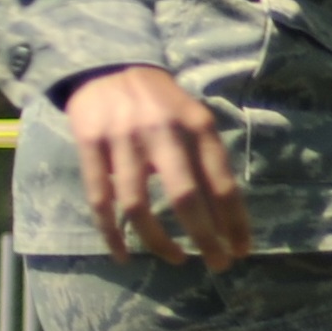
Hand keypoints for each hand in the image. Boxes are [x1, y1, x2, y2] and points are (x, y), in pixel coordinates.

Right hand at [63, 65, 253, 269]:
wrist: (109, 65)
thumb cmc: (162, 102)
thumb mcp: (194, 118)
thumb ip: (207, 158)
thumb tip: (226, 215)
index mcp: (198, 125)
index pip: (222, 182)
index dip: (234, 221)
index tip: (241, 250)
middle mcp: (163, 132)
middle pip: (185, 197)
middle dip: (204, 238)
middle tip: (217, 264)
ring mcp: (123, 139)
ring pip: (139, 205)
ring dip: (158, 241)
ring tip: (176, 259)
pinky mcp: (90, 145)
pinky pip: (100, 199)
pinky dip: (111, 233)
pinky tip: (122, 254)